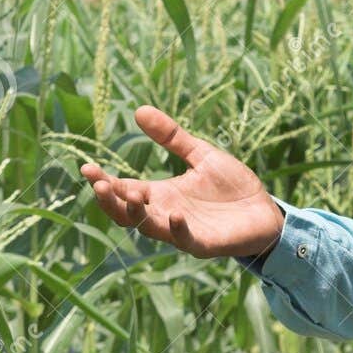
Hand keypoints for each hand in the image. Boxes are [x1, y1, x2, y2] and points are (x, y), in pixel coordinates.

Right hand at [80, 105, 284, 258]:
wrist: (266, 210)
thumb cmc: (232, 186)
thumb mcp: (201, 155)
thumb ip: (172, 137)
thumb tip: (139, 109)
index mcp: (161, 194)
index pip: (123, 189)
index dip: (103, 181)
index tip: (86, 166)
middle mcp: (165, 214)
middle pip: (126, 213)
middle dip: (110, 200)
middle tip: (99, 184)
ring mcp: (183, 231)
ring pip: (150, 228)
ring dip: (137, 214)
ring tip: (130, 193)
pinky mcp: (204, 243)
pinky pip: (186, 240)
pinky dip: (178, 228)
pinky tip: (175, 214)